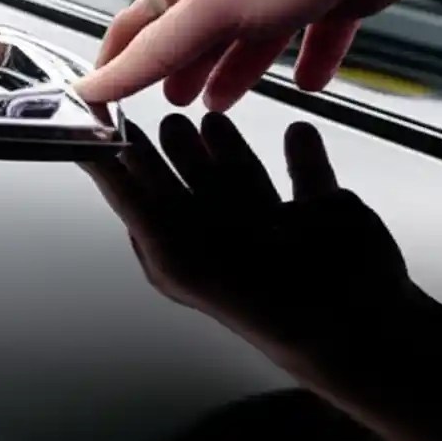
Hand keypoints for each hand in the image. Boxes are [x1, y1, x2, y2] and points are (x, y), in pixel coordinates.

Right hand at [73, 0, 438, 110]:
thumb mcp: (209, 14)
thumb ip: (152, 56)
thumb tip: (95, 86)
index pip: (136, 24)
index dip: (118, 61)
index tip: (104, 92)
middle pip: (193, 33)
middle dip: (182, 70)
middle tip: (171, 101)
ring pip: (246, 38)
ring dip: (234, 71)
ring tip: (220, 100)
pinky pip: (308, 36)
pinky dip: (304, 60)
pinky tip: (305, 81)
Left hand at [82, 115, 417, 347]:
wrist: (348, 321)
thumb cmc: (256, 296)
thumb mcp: (169, 246)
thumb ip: (131, 197)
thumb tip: (93, 156)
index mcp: (189, 249)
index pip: (150, 198)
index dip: (136, 163)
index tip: (122, 127)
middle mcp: (227, 236)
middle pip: (196, 184)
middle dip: (179, 152)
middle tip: (165, 120)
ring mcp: (276, 226)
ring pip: (244, 178)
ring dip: (227, 149)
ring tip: (210, 119)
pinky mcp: (323, 213)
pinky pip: (308, 177)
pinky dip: (303, 153)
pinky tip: (298, 131)